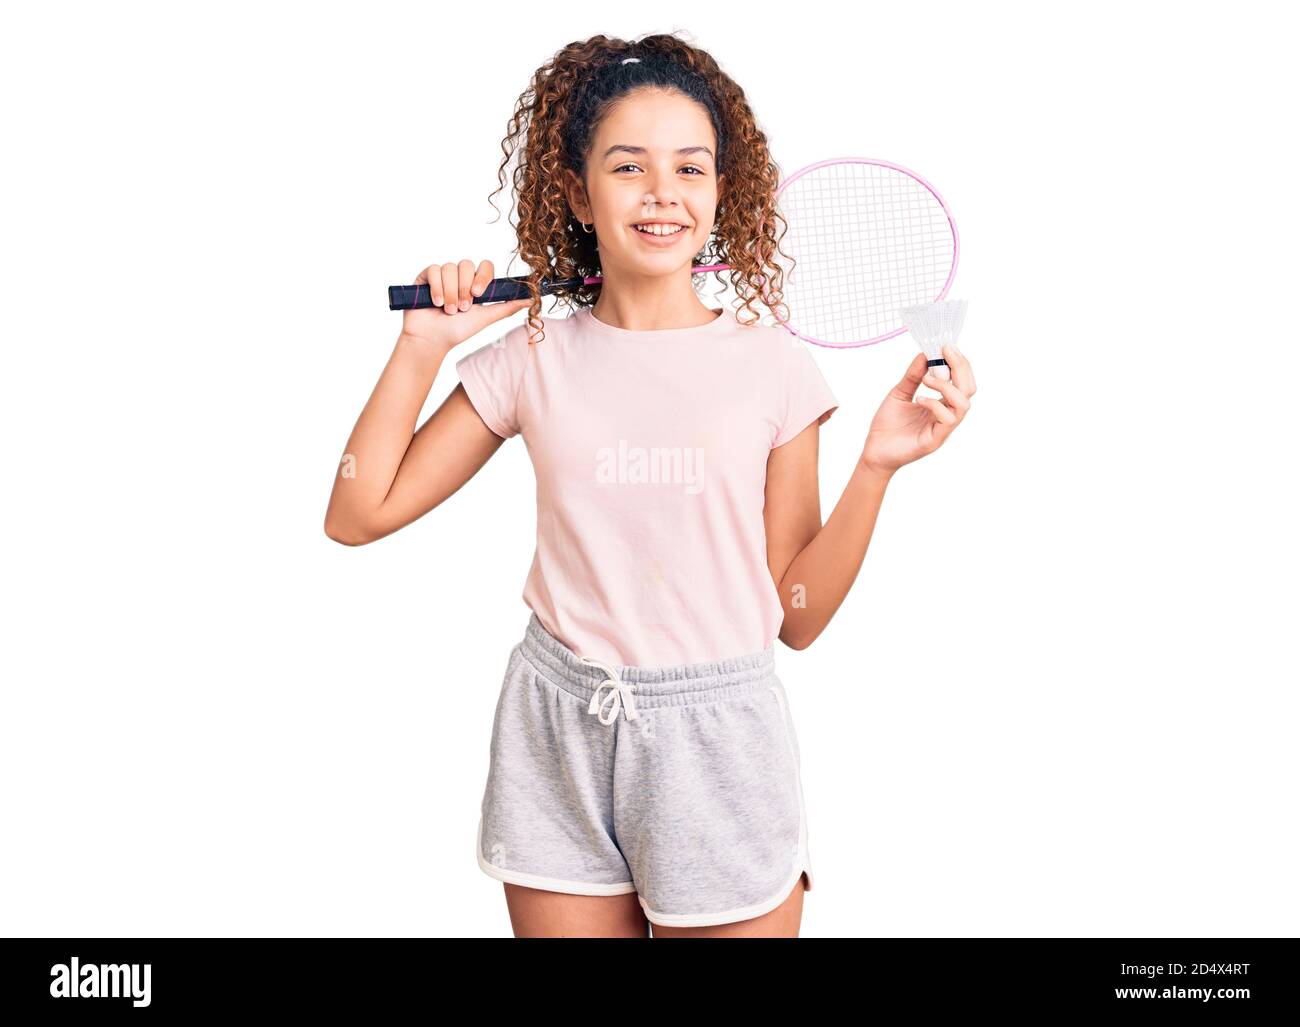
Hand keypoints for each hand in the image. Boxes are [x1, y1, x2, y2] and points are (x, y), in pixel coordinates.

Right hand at [399, 259, 530, 348]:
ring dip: (450, 293)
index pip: (485, 266)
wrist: (432, 340)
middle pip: (466, 265)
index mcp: (474, 284)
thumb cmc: (457, 331)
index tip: (478, 294)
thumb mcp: (486, 318)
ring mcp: (442, 276)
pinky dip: (436, 288)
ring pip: (450, 268)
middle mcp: (459, 277)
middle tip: (461, 308)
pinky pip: (434, 269)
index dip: (482, 277)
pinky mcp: (426, 277)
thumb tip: (530, 299)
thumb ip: (507, 307)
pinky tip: (435, 303)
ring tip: (448, 310)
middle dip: (464, 289)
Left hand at [860, 344, 975, 474]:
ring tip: (926, 379)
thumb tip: (924, 354)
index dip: (958, 362)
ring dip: (947, 385)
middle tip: (944, 351)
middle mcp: (946, 415)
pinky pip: (947, 420)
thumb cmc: (887, 425)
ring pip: (963, 404)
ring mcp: (942, 428)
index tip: (945, 346)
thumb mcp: (899, 393)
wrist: (874, 451)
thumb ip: (912, 376)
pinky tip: (919, 400)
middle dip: (960, 367)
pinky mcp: (934, 440)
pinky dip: (935, 404)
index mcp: (941, 403)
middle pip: (969, 389)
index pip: (962, 381)